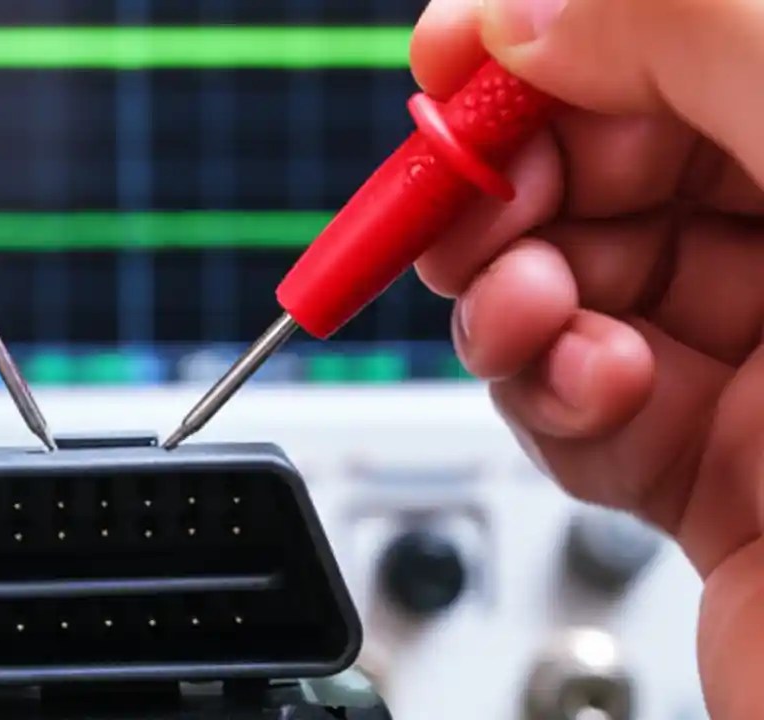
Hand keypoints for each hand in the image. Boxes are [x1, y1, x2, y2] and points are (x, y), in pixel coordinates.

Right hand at [411, 0, 763, 715]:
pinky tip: (591, 391)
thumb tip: (530, 12)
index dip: (558, 36)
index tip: (453, 56)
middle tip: (460, 196)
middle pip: (614, 167)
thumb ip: (693, 35)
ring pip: (577, 287)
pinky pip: (583, 407)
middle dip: (516, 178)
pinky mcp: (713, 473)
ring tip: (526, 309)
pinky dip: (550, 394)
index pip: (689, 43)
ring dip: (516, 294)